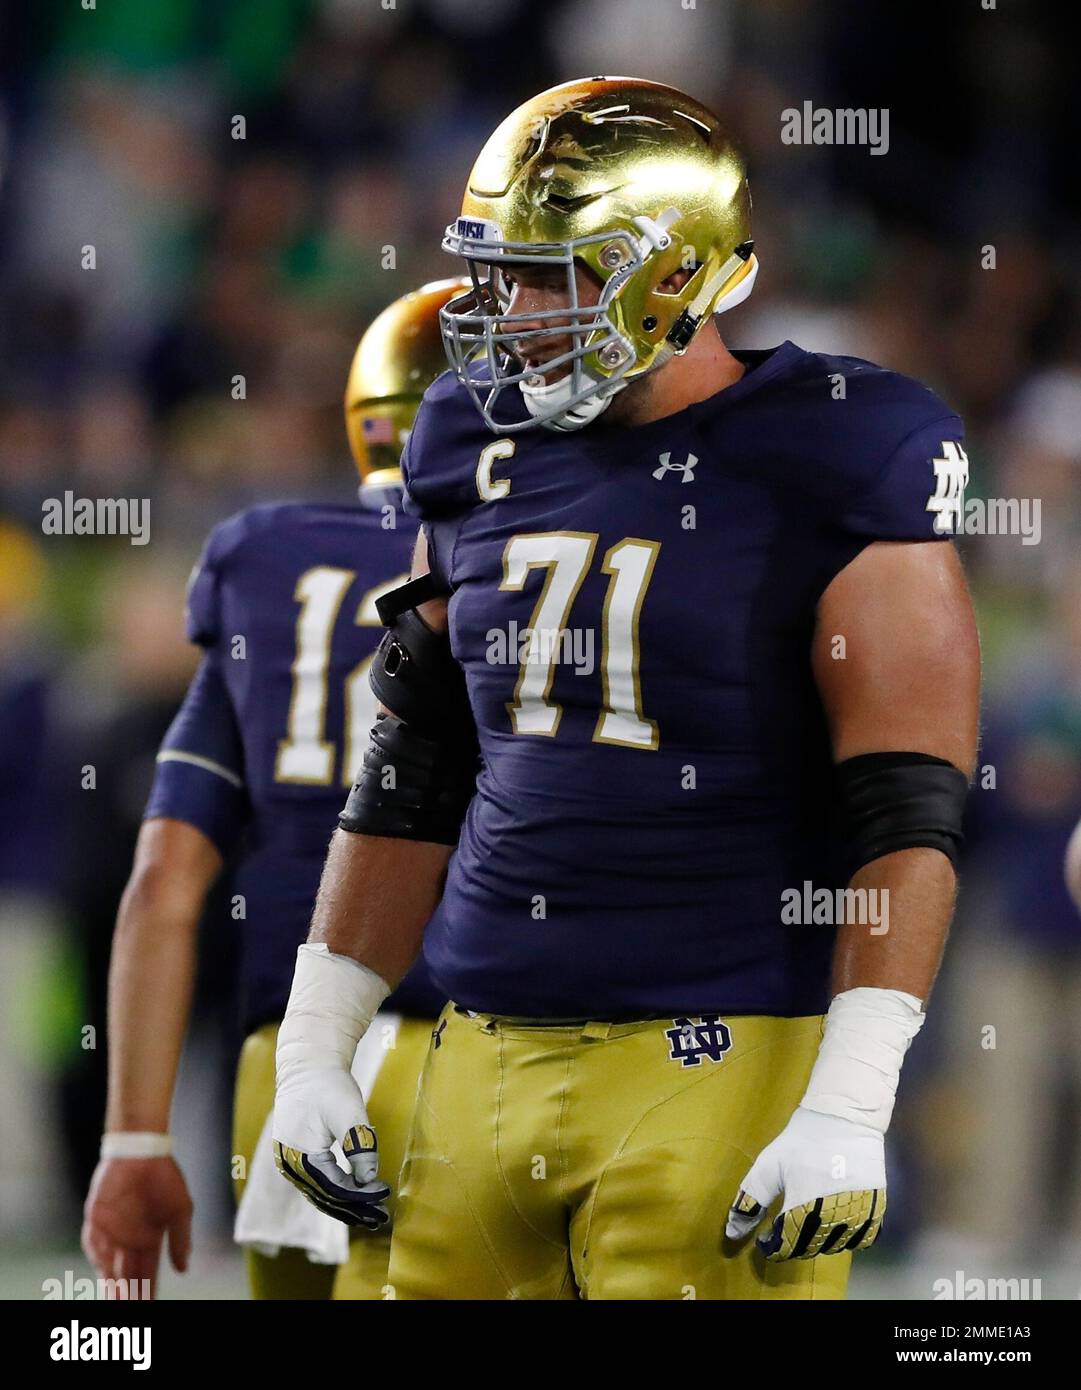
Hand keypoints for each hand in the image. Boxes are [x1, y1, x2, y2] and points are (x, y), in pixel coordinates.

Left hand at [81, 1157, 191, 1297]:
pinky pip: (92, 1242)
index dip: (147, 1291)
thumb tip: (184, 1269)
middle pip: (125, 1275)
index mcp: (149, 1240)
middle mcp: (127, 1240)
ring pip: (106, 1265)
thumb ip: (180, 1239)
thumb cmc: (165, 1178)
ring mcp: (110, 1230)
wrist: (144, 1151)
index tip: (149, 1307)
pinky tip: (105, 1267)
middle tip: (128, 1310)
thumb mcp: (181, 1210)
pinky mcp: (95, 1218)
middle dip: (127, 1294)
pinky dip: (97, 1255)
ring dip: (110, 1282)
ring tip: (115, 1299)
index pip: (147, 1273)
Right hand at [273, 1065, 389, 1228]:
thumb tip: (369, 1181)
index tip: (384, 1196)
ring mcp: (288, 1162)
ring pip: (318, 1193)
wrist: (307, 1065)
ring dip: (345, 1203)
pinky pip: (315, 1182)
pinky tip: (353, 1193)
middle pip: (325, 1197)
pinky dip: (334, 1191)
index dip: (360, 1196)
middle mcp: (289, 1166)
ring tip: (370, 1212)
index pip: (334, 1188)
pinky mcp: (294, 1155)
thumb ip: (359, 1147)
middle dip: (354, 1208)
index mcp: (300, 1158)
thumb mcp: (348, 1114)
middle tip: (381, 1217)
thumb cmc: (328, 1085)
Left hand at [725, 1106, 885, 1259]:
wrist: (844, 1118)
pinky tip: (834, 1224)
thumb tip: (733, 1232)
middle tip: (785, 1227)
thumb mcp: (768, 1166)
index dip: (772, 1246)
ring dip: (818, 1242)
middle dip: (792, 1244)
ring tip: (807, 1223)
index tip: (765, 1237)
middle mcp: (832, 1219)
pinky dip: (846, 1239)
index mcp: (802, 1209)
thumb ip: (749, 1200)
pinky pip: (862, 1239)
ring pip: (835, 1247)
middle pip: (809, 1249)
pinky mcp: (876, 1210)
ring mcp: (858, 1216)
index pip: (785, 1248)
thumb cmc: (802, 1141)